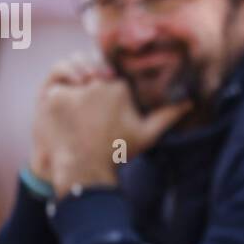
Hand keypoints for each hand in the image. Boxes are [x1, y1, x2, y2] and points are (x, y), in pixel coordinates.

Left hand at [32, 55, 189, 192]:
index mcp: (120, 87)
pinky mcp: (54, 98)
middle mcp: (97, 83)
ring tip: (79, 113)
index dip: (110, 88)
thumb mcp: (147, 134)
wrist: (87, 170)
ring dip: (76, 91)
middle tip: (92, 112)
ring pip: (75, 80)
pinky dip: (61, 100)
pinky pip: (58, 89)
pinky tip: (67, 117)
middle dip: (93, 87)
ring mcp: (74, 89)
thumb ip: (168, 115)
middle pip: (93, 73)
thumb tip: (189, 102)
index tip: (109, 106)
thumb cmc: (118, 152)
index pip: (113, 75)